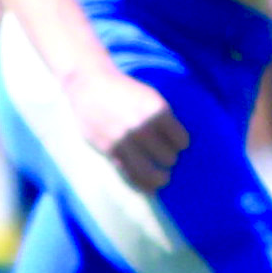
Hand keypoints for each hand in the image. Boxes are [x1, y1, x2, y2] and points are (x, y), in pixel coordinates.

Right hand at [66, 61, 189, 191]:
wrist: (89, 85)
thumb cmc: (124, 91)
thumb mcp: (150, 96)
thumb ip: (163, 118)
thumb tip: (180, 144)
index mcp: (157, 110)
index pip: (181, 141)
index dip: (180, 144)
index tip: (178, 145)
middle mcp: (142, 127)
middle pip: (168, 158)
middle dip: (169, 159)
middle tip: (166, 158)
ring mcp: (124, 140)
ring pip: (150, 172)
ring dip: (160, 178)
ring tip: (163, 179)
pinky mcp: (109, 150)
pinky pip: (130, 175)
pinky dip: (142, 184)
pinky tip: (149, 188)